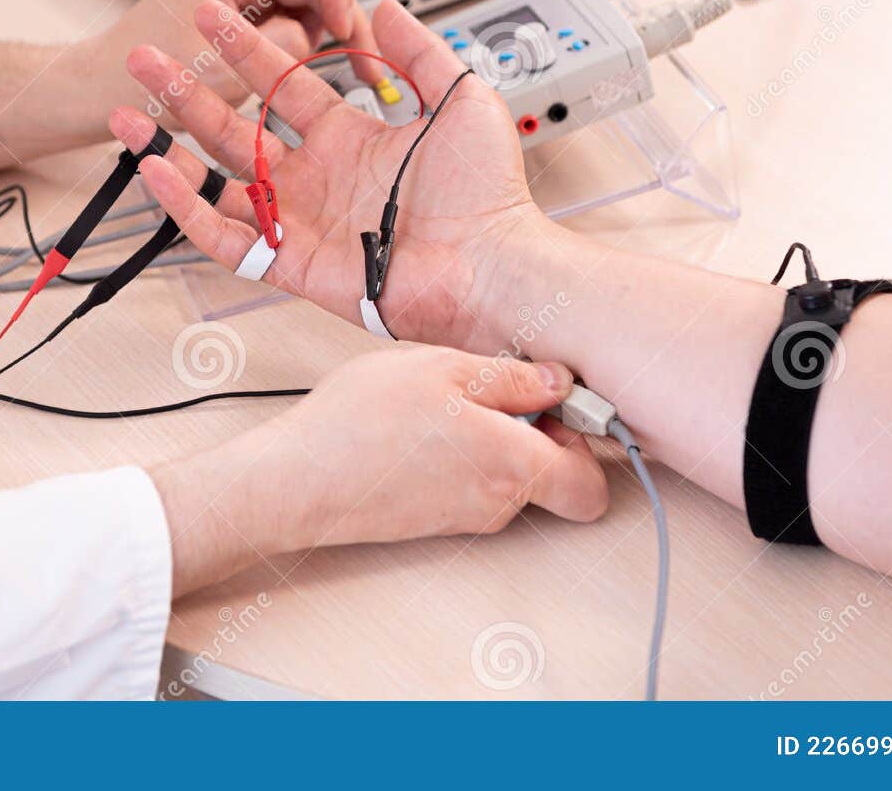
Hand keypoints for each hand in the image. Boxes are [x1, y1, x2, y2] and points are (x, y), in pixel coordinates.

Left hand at [93, 0, 382, 104]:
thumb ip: (280, 46)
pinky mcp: (226, 9)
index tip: (346, 28)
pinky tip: (292, 70)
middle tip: (354, 57)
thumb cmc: (137, 80)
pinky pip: (277, 13)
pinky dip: (293, 39)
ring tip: (317, 68)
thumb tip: (315, 36)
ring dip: (316, 29)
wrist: (95, 89)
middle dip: (335, 12)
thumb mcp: (223, 72)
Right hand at [109, 0, 555, 353]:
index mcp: (351, 137)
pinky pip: (225, 234)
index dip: (246, 49)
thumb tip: (386, 8)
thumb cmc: (490, 195)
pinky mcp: (290, 262)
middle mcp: (317, 176)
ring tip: (127, 110)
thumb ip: (420, 52)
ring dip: (170, 145)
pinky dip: (186, 206)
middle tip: (148, 53)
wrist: (494, 265)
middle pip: (236, 125)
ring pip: (218, 178)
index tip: (211, 16)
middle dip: (189, 89)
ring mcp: (300, 219)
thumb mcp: (463, 99)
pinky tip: (157, 170)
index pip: (283, 83)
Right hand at [150, 346, 608, 595]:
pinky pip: (472, 485)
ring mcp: (466, 518)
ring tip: (444, 401)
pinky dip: (460, 455)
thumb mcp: (446, 370)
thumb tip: (560, 382)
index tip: (559, 404)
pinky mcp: (435, 521)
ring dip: (493, 439)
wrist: (298, 480)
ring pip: (510, 478)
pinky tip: (421, 426)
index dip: (586, 442)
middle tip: (495, 392)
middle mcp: (499, 505)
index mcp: (515, 468)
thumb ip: (515, 379)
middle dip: (538, 435)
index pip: (593, 487)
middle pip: (553, 478)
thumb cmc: (365, 420)